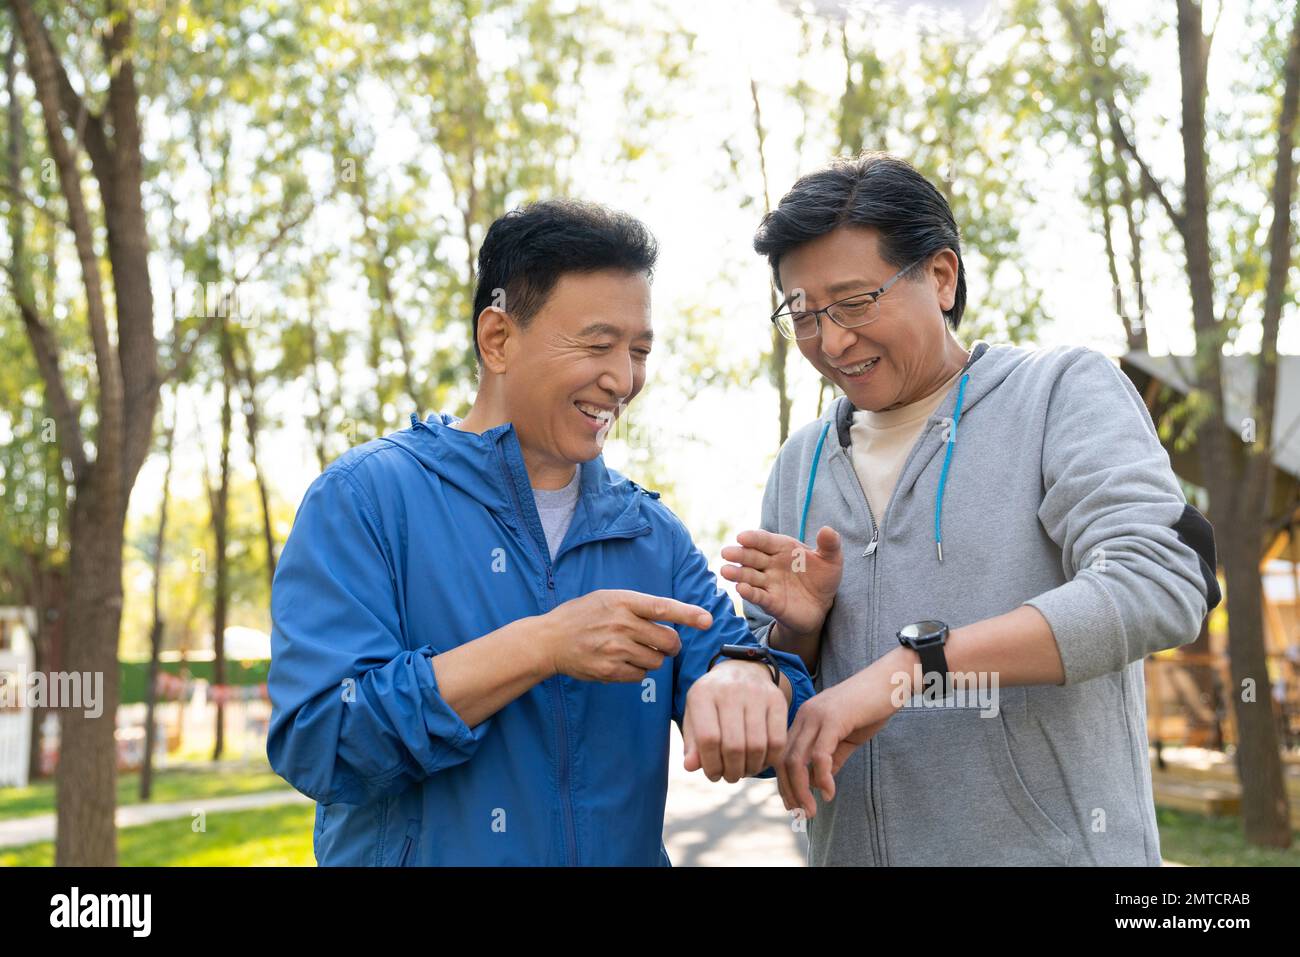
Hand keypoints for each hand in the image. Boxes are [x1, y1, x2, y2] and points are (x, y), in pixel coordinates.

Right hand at [541, 589, 708, 682]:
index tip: (708, 620)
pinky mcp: (610, 670)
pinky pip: (641, 676)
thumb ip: (638, 605)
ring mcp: (615, 648)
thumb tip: (672, 617)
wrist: (549, 639)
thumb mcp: (608, 598)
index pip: (663, 607)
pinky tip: (621, 662)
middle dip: (671, 645)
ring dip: (652, 658)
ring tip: (632, 651)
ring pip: (656, 661)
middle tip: (662, 643)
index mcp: (622, 601)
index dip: (688, 614)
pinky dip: (637, 671)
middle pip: (668, 640)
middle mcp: (621, 624)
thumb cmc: (583, 615)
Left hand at [682, 660, 788, 782]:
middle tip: (731, 777)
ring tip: (744, 771)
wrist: (741, 670)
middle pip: (734, 745)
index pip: (708, 738)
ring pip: (757, 745)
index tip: (713, 774)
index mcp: (703, 694)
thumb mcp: (695, 716)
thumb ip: (692, 743)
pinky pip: (778, 740)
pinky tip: (761, 761)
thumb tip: (691, 767)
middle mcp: (730, 690)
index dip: (711, 764)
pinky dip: (770, 759)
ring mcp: (756, 693)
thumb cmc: (713, 702)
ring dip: (751, 768)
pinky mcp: (777, 699)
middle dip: (732, 770)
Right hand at [720, 526, 841, 637]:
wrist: (821, 605)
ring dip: (737, 574)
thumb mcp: (831, 559)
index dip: (753, 538)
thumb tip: (827, 530)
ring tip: (726, 571)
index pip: (764, 540)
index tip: (741, 537)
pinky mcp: (770, 602)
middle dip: (739, 555)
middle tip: (726, 553)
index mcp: (782, 548)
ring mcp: (769, 583)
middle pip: (752, 557)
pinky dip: (749, 593)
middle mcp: (771, 564)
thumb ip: (830, 544)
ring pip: (749, 576)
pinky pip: (758, 596)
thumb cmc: (822, 577)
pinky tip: (741, 589)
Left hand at [776, 662, 900, 818]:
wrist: (891, 681)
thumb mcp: (847, 737)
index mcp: (804, 719)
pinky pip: (819, 755)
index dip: (784, 783)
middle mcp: (804, 716)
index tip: (794, 805)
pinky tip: (829, 792)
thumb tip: (820, 783)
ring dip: (801, 790)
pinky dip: (822, 778)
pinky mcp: (833, 719)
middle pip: (783, 760)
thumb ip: (832, 758)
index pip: (782, 755)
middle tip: (801, 814)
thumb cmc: (871, 707)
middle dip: (789, 791)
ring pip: (796, 760)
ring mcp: (816, 716)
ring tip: (811, 810)